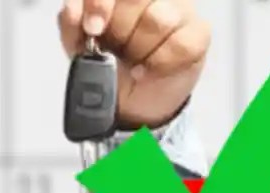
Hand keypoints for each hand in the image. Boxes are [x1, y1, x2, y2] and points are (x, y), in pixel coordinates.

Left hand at [59, 0, 210, 129]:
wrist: (129, 105)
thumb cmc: (109, 66)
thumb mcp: (79, 46)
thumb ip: (71, 23)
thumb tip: (72, 9)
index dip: (101, 3)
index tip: (93, 27)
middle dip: (119, 30)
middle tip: (115, 49)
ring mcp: (180, 10)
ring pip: (158, 19)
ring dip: (139, 49)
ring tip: (134, 60)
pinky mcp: (198, 33)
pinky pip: (179, 44)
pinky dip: (157, 64)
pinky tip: (146, 70)